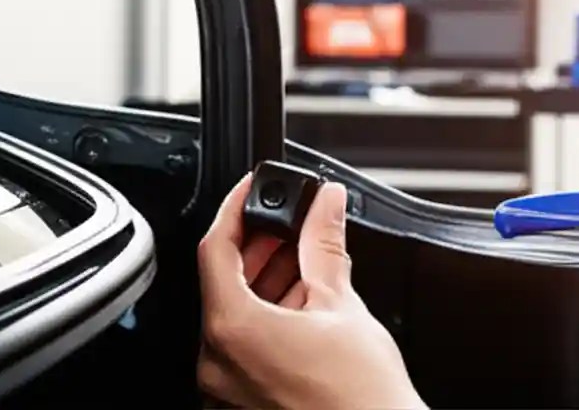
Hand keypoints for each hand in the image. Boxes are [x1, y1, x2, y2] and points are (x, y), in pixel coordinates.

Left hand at [197, 174, 424, 408]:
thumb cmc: (363, 399)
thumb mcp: (343, 305)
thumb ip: (324, 244)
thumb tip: (324, 204)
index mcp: (233, 330)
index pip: (215, 248)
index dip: (235, 209)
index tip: (251, 191)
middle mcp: (217, 365)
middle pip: (223, 283)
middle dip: (258, 248)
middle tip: (290, 224)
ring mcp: (225, 392)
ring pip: (233, 318)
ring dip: (265, 285)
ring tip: (306, 265)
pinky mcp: (240, 407)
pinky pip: (242, 352)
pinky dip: (265, 323)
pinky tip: (301, 309)